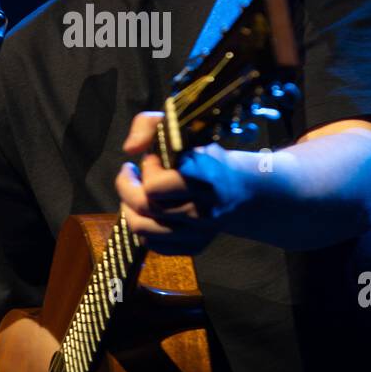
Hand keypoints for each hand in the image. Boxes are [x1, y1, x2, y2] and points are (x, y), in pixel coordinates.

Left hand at [114, 109, 254, 254]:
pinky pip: (154, 245)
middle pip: (145, 207)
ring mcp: (200, 232)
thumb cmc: (204, 155)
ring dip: (129, 209)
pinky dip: (144, 228)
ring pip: (143, 230)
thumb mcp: (181, 127)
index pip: (155, 186)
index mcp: (204, 177)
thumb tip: (129, 149)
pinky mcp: (196, 246)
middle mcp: (205, 209)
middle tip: (131, 174)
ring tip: (134, 193)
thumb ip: (148, 125)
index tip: (152, 158)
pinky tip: (148, 210)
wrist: (242, 188)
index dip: (147, 170)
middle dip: (128, 188)